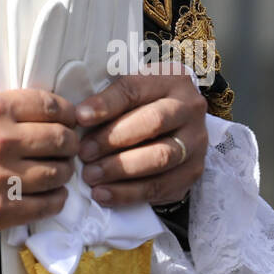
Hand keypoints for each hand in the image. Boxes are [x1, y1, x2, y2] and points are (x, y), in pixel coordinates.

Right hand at [0, 88, 78, 240]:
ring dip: (63, 173)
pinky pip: (48, 205)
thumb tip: (33, 116)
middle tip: (65, 149)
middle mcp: (1, 139)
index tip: (69, 120)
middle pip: (62, 139)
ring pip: (60, 173)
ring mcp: (2, 178)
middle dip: (69, 143)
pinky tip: (48, 196)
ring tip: (55, 173)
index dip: (67, 113)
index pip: (51, 105)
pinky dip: (55, 200)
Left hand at [75, 63, 206, 208]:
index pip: (136, 89)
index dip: (106, 104)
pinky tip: (104, 194)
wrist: (176, 124)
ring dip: (121, 170)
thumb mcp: (129, 89)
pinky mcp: (193, 172)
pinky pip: (162, 187)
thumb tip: (78, 117)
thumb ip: (108, 98)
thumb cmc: (142, 104)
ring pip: (160, 158)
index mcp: (171, 79)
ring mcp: (196, 142)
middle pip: (153, 122)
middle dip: (113, 139)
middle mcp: (190, 108)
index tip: (80, 117)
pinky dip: (130, 193)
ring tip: (91, 176)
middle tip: (83, 153)